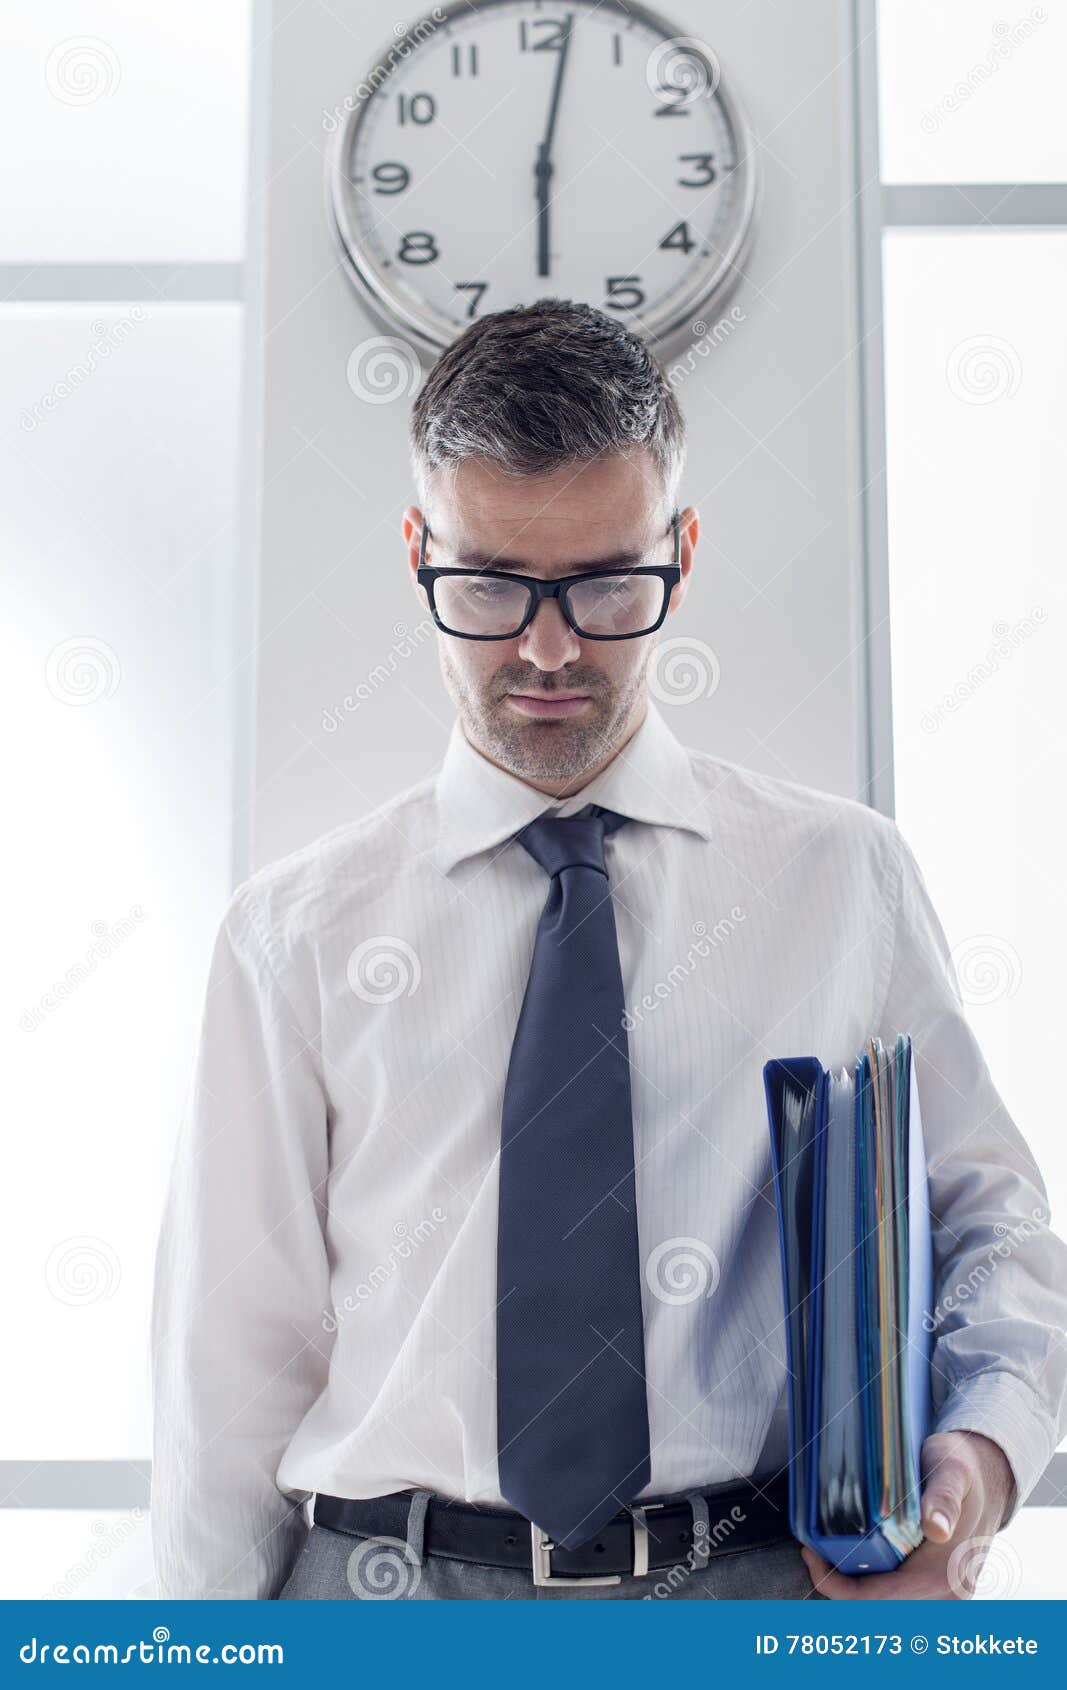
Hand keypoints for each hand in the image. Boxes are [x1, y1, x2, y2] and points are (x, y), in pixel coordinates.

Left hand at [800, 1430, 1015, 1598]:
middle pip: (875, 1609)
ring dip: (852, 1586)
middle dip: (838, 1585)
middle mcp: (947, 1596)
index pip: (877, 1600)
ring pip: (882, 1606)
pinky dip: (868, 1581)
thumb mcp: (952, 1470)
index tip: (810, 1553)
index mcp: (945, 1577)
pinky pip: (893, 1595)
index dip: (836, 1585)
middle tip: (812, 1548)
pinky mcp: (935, 1588)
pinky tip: (852, 1555)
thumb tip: (936, 1526)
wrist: (990, 1476)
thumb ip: (944, 1496)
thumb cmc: (964, 1468)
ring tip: (827, 1551)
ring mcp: (942, 1596)